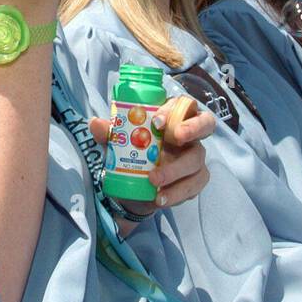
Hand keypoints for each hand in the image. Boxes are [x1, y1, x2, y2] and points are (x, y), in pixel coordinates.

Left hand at [89, 96, 212, 223]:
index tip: (156, 121)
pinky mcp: (195, 180)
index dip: (173, 110)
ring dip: (175, 170)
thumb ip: (108, 134)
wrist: (132, 189)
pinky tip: (160, 197)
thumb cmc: (130, 155)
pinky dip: (177, 192)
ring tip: (153, 180)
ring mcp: (194, 157)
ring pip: (196, 159)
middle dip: (194, 127)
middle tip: (176, 137)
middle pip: (206, 123)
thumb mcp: (116, 144)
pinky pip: (194, 184)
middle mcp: (187, 134)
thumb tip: (95, 123)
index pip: (182, 104)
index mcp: (171, 117)